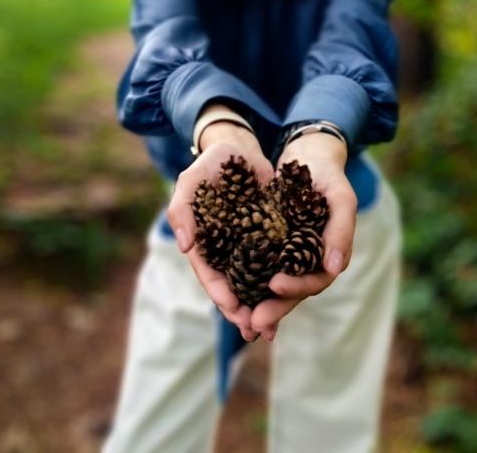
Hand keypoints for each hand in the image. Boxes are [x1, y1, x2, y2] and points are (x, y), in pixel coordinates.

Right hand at [167, 121, 274, 340]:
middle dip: (242, 309)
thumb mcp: (190, 182)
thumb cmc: (210, 164)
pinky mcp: (272, 234)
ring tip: (272, 326)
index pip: (210, 273)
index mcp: (205, 243)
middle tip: (254, 328)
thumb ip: (182, 210)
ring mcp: (250, 243)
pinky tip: (294, 294)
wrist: (240, 147)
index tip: (231, 306)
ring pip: (256, 280)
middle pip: (234, 285)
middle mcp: (227, 249)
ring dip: (262, 303)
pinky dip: (283, 279)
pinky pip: (278, 261)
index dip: (219, 291)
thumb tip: (186, 247)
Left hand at [250, 131, 356, 340]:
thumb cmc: (328, 175)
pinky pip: (256, 267)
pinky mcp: (269, 245)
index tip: (275, 284)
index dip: (296, 287)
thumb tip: (334, 268)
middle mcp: (307, 261)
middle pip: (291, 291)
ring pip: (272, 286)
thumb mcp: (340, 197)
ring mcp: (288, 255)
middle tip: (252, 321)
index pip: (314, 281)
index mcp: (328, 256)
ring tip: (237, 316)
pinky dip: (245, 280)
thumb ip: (341, 229)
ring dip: (257, 302)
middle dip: (273, 308)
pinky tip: (228, 291)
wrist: (308, 156)